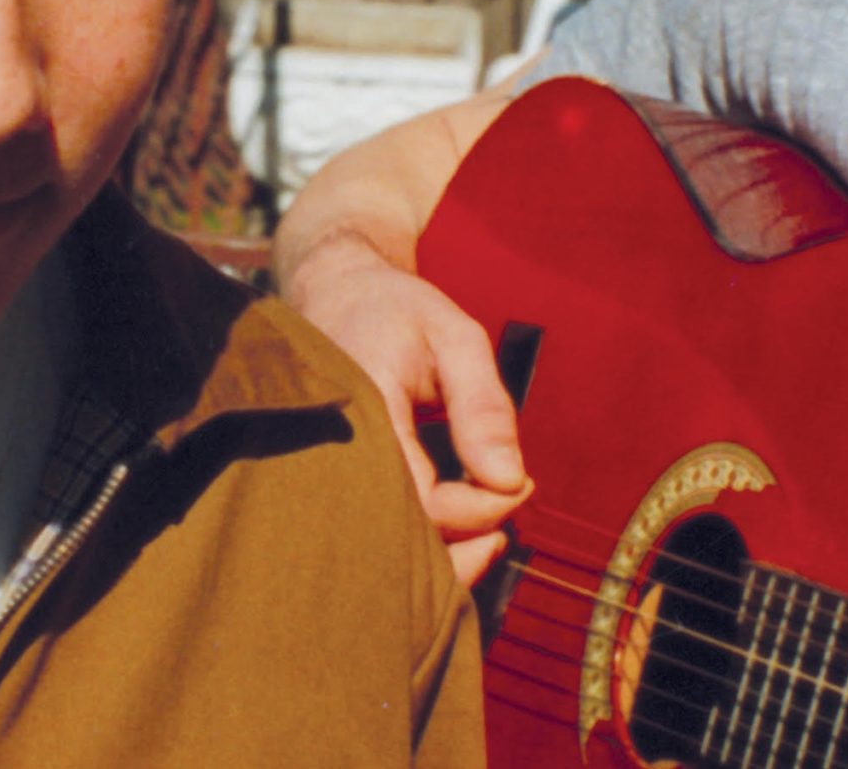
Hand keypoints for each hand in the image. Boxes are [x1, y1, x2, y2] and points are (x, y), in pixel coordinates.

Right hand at [284, 233, 531, 587]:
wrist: (333, 293)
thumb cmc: (394, 310)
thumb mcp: (454, 338)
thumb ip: (483, 406)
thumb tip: (509, 481)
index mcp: (367, 415)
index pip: (426, 503)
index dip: (481, 509)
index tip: (520, 484)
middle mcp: (337, 456)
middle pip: (401, 544)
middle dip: (465, 544)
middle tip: (508, 517)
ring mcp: (327, 474)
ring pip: (384, 549)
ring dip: (443, 553)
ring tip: (489, 533)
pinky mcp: (333, 482)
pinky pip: (376, 528)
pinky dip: (420, 539)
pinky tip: (453, 522)